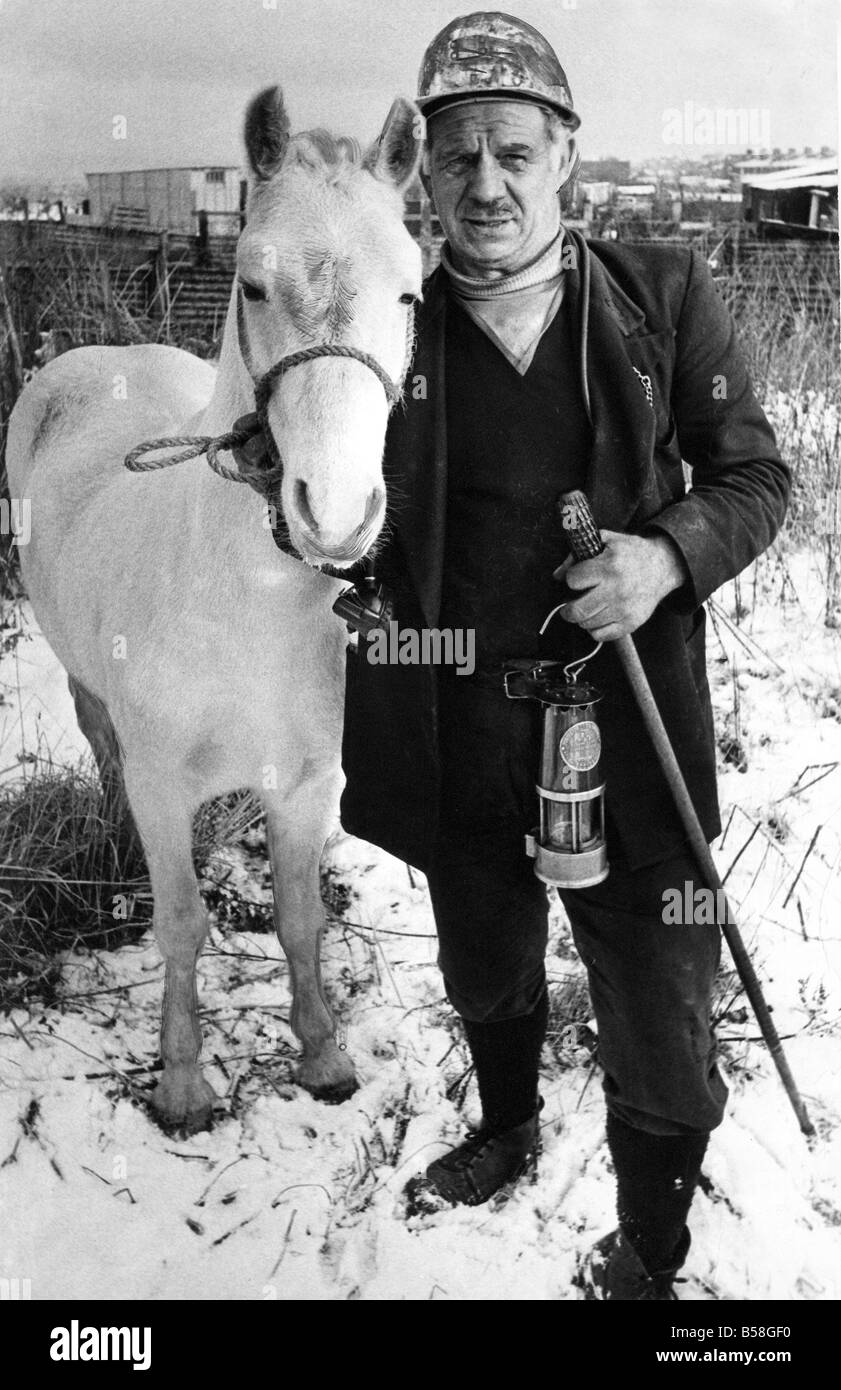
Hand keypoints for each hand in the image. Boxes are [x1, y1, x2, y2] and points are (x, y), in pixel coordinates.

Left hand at [553, 531, 686, 640]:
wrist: (663, 566)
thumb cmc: (630, 552)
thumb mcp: (606, 541)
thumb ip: (578, 554)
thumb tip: (557, 575)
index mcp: (609, 566)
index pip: (573, 580)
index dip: (572, 578)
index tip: (577, 578)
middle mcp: (617, 589)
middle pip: (577, 610)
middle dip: (567, 609)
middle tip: (569, 605)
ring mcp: (624, 608)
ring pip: (586, 623)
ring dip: (582, 617)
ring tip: (588, 608)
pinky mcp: (631, 623)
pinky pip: (601, 636)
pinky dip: (594, 629)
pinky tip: (598, 617)